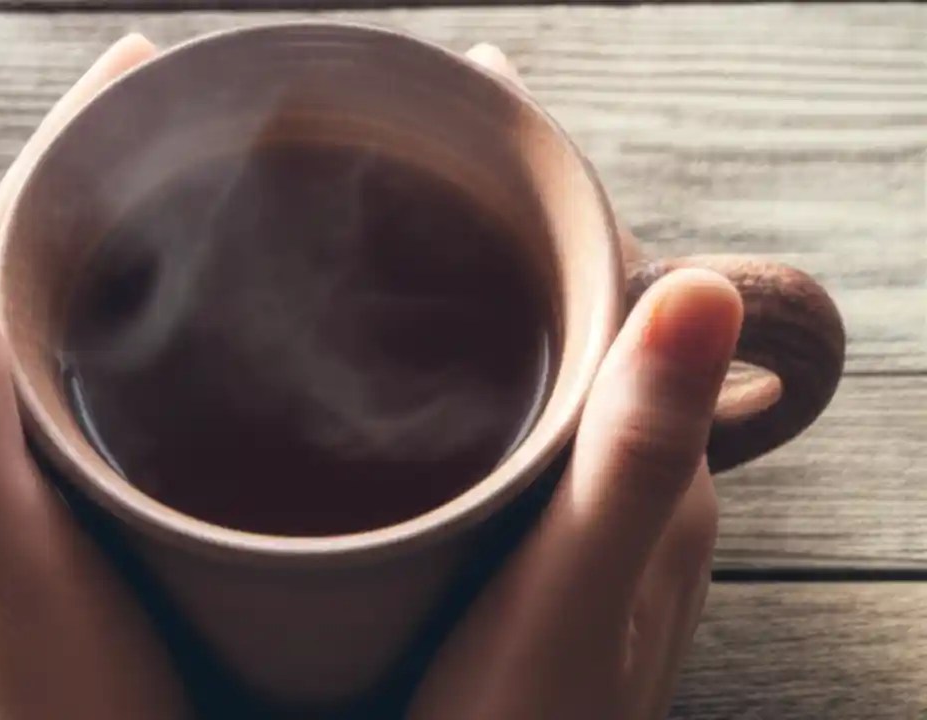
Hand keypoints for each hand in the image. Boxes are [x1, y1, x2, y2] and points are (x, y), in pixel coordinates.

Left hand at [0, 35, 189, 719]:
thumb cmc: (51, 701)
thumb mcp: (8, 571)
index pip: (5, 239)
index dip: (66, 145)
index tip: (136, 62)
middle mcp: (9, 423)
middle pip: (56, 259)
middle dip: (118, 169)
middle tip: (200, 99)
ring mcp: (62, 455)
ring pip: (98, 311)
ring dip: (149, 233)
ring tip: (223, 172)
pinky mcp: (112, 492)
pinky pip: (134, 371)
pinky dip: (176, 316)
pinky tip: (231, 312)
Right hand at [408, 45, 737, 719]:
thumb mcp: (570, 590)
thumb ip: (634, 454)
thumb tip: (707, 284)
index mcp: (655, 467)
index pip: (622, 285)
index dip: (558, 190)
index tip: (485, 93)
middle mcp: (625, 478)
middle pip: (574, 314)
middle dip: (506, 220)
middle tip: (418, 132)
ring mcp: (570, 514)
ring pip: (533, 365)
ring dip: (478, 285)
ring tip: (395, 211)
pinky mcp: (519, 548)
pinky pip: (499, 423)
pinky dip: (455, 363)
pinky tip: (390, 364)